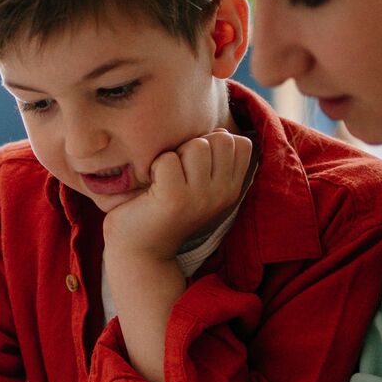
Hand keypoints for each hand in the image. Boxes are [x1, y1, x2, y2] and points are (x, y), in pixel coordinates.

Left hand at [102, 129, 252, 259]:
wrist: (140, 250)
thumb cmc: (165, 209)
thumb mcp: (199, 183)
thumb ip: (214, 158)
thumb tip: (219, 131)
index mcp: (231, 190)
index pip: (241, 144)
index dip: (216, 143)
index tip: (195, 163)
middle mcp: (222, 194)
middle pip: (222, 139)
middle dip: (196, 145)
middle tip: (178, 169)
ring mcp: (201, 198)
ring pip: (198, 146)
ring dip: (176, 154)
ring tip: (165, 177)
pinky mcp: (175, 199)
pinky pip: (168, 159)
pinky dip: (155, 165)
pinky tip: (152, 184)